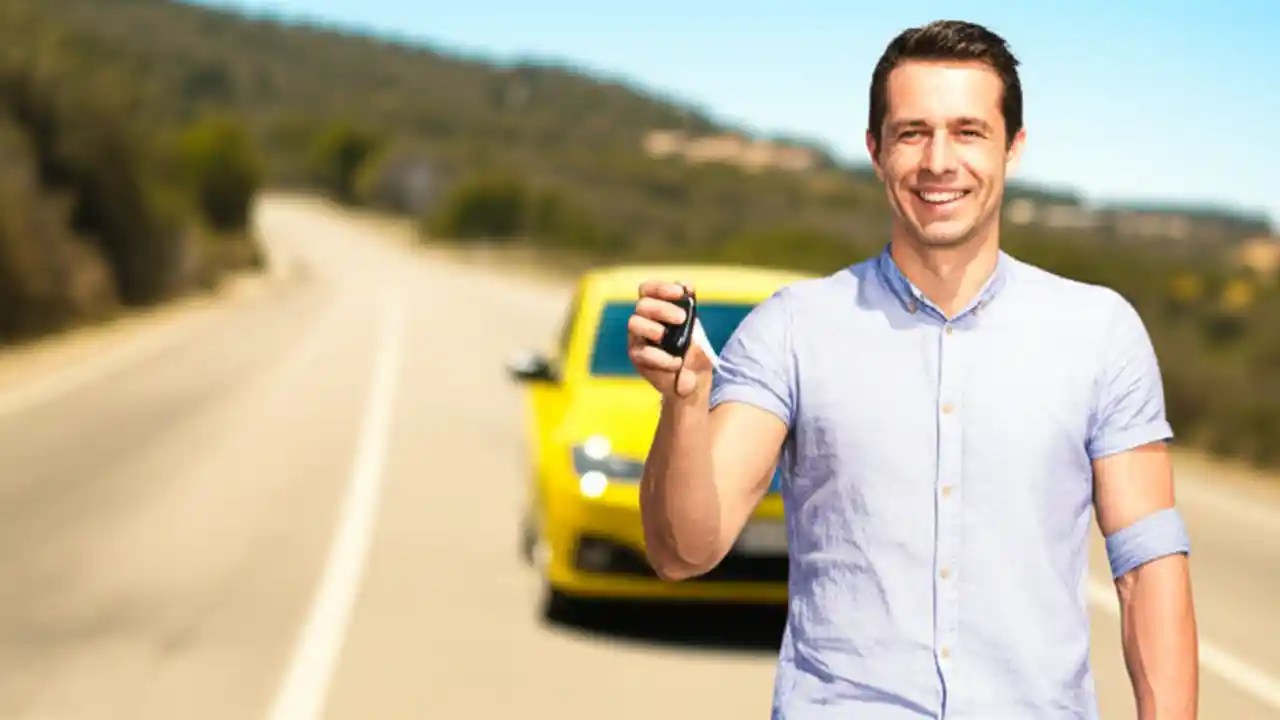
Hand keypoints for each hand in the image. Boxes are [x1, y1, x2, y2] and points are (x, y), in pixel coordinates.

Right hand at [627, 280, 714, 397]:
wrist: (693, 382)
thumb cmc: (694, 352)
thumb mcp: (697, 331)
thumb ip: (690, 310)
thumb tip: (686, 288)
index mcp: (657, 308)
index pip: (648, 289)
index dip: (661, 287)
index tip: (681, 292)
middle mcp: (644, 320)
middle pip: (642, 304)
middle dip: (662, 308)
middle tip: (682, 319)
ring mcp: (638, 338)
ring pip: (634, 322)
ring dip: (653, 328)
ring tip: (666, 338)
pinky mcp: (637, 357)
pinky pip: (642, 352)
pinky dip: (661, 357)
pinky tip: (676, 363)